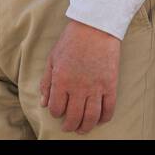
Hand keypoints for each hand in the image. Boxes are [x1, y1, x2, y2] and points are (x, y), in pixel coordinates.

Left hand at [39, 19, 121, 133]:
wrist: (96, 26)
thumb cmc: (72, 40)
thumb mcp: (53, 58)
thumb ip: (46, 82)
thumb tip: (43, 103)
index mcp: (61, 80)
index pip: (57, 109)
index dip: (56, 113)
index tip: (58, 111)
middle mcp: (78, 87)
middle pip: (73, 117)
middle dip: (69, 126)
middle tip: (69, 127)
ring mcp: (96, 87)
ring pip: (90, 117)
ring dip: (86, 127)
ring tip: (82, 129)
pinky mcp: (110, 84)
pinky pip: (109, 108)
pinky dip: (104, 118)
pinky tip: (100, 119)